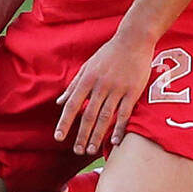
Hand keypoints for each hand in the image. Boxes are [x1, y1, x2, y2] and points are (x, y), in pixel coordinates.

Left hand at [54, 32, 154, 155]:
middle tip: (77, 151)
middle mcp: (101, 85)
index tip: (58, 138)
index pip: (72, 104)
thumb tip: (59, 102)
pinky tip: (114, 141)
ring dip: (97, 135)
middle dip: (81, 135)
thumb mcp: (88, 66)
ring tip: (91, 150)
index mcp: (88, 78)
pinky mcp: (133, 91)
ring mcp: (118, 88)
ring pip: (105, 117)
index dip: (65, 122)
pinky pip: (125, 113)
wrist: (134, 39)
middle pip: (89, 115)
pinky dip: (119, 128)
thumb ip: (74, 85)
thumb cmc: (109, 53)